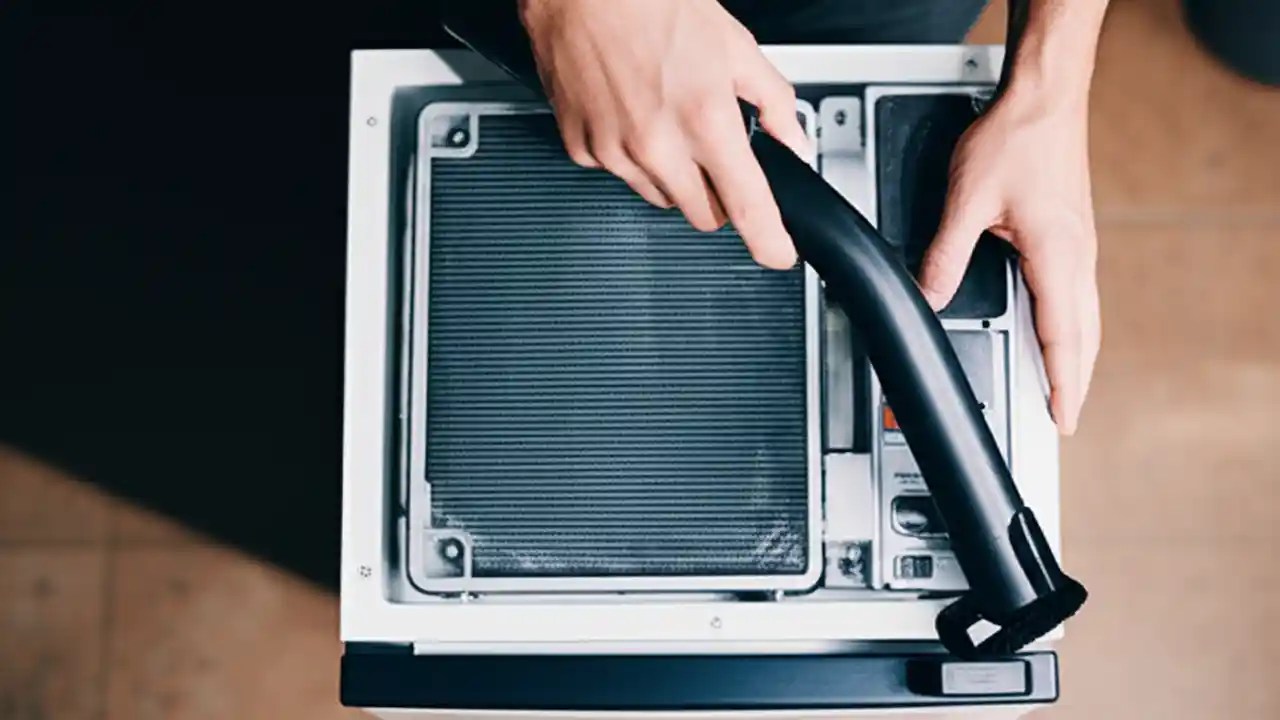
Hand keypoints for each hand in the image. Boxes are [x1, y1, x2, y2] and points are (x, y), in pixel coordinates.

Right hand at [518, 0, 809, 268]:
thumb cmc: (650, 1)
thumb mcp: (734, 44)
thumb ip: (773, 102)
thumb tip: (793, 139)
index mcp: (705, 119)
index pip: (748, 207)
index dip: (769, 242)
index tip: (778, 254)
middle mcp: (658, 145)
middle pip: (703, 215)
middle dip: (718, 197)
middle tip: (717, 156)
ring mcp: (614, 151)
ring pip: (660, 197)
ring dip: (674, 176)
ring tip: (669, 118)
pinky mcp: (581, 147)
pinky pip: (618, 173)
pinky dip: (631, 156)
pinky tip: (633, 113)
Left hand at [918, 88, 1099, 435]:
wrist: (1044, 98)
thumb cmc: (1015, 139)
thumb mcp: (967, 200)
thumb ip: (945, 255)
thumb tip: (926, 295)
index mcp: (1057, 255)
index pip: (1063, 336)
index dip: (1061, 382)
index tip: (1062, 418)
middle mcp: (1076, 256)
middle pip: (1083, 335)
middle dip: (1073, 380)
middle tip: (1064, 417)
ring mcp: (1079, 245)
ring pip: (1085, 315)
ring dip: (1076, 354)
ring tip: (1063, 384)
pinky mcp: (1072, 233)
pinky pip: (1077, 293)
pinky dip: (1072, 323)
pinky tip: (1057, 326)